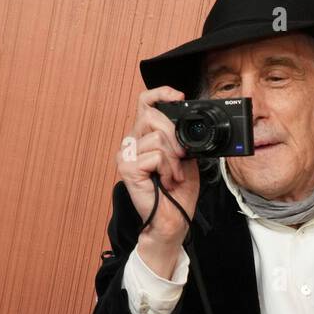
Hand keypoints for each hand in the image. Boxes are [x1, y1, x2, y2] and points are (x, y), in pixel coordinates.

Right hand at [117, 86, 200, 246]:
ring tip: (173, 176)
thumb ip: (181, 139)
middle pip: (152, 115)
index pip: (145, 103)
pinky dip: (167, 169)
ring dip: (173, 160)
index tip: (179, 96)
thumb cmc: (177, 194)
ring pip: (156, 137)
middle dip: (174, 135)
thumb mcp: (185, 159)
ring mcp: (127, 154)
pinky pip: (155, 155)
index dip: (161, 93)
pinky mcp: (127, 167)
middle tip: (181, 157)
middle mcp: (132, 142)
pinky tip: (166, 182)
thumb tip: (186, 122)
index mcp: (144, 137)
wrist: (173, 220)